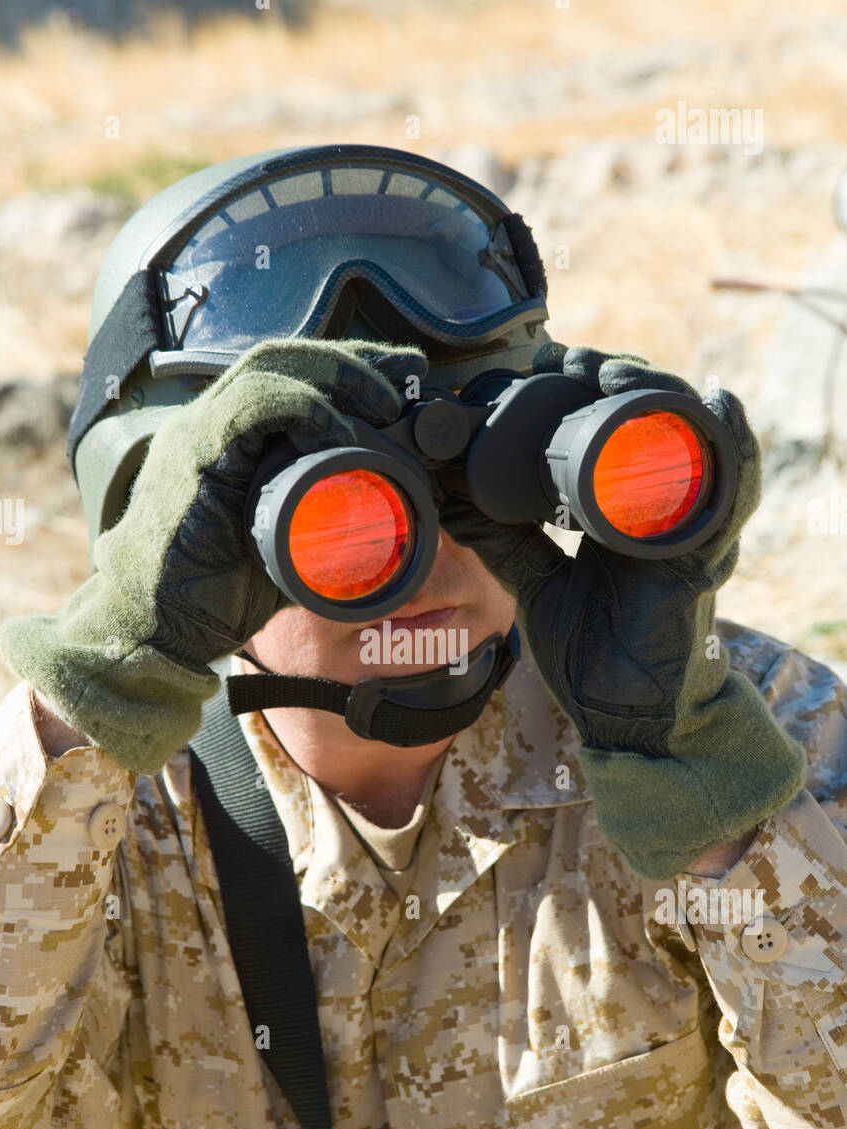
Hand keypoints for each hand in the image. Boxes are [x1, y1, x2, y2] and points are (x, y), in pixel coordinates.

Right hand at [0, 337, 427, 773]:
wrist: (156, 628)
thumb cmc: (212, 593)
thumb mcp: (281, 547)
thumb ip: (316, 525)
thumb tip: (379, 531)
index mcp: (228, 439)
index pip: (290, 374)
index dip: (350, 366)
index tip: (404, 376)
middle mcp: (209, 424)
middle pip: (285, 358)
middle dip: (354, 360)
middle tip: (407, 376)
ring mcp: (198, 437)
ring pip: (270, 369)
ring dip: (337, 377)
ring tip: (385, 405)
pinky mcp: (194, 460)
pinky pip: (250, 409)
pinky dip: (301, 410)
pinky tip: (337, 431)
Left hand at [440, 343, 805, 878]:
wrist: (626, 718)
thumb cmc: (593, 655)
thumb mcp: (536, 583)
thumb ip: (503, 539)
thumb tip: (449, 493)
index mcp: (623, 511)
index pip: (612, 429)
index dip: (587, 389)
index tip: (544, 362)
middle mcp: (663, 510)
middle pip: (654, 421)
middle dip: (619, 378)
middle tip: (573, 359)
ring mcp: (689, 529)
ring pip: (692, 440)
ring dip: (660, 398)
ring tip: (615, 374)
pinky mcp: (705, 557)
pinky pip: (729, 492)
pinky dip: (728, 447)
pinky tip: (713, 408)